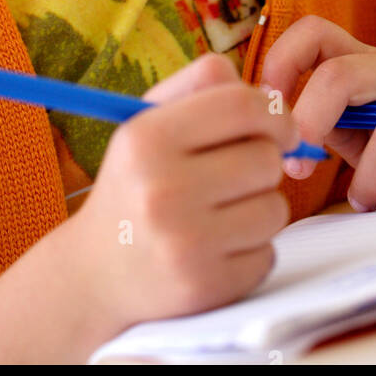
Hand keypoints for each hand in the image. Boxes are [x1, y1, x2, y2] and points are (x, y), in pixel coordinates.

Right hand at [68, 52, 300, 333]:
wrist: (96, 271)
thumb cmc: (136, 183)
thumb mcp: (148, 122)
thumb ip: (204, 88)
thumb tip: (272, 100)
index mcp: (146, 139)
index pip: (240, 104)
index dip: (274, 113)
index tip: (279, 128)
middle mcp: (162, 190)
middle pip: (266, 158)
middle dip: (263, 162)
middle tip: (235, 175)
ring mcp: (185, 244)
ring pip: (275, 208)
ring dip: (260, 207)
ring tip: (223, 212)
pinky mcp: (207, 287)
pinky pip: (268, 254)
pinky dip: (252, 250)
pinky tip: (218, 247)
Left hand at [259, 15, 375, 210]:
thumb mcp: (366, 129)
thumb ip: (327, 127)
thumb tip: (275, 144)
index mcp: (364, 62)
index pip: (313, 33)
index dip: (281, 62)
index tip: (269, 113)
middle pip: (339, 75)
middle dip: (311, 123)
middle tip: (298, 168)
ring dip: (367, 178)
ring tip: (362, 202)